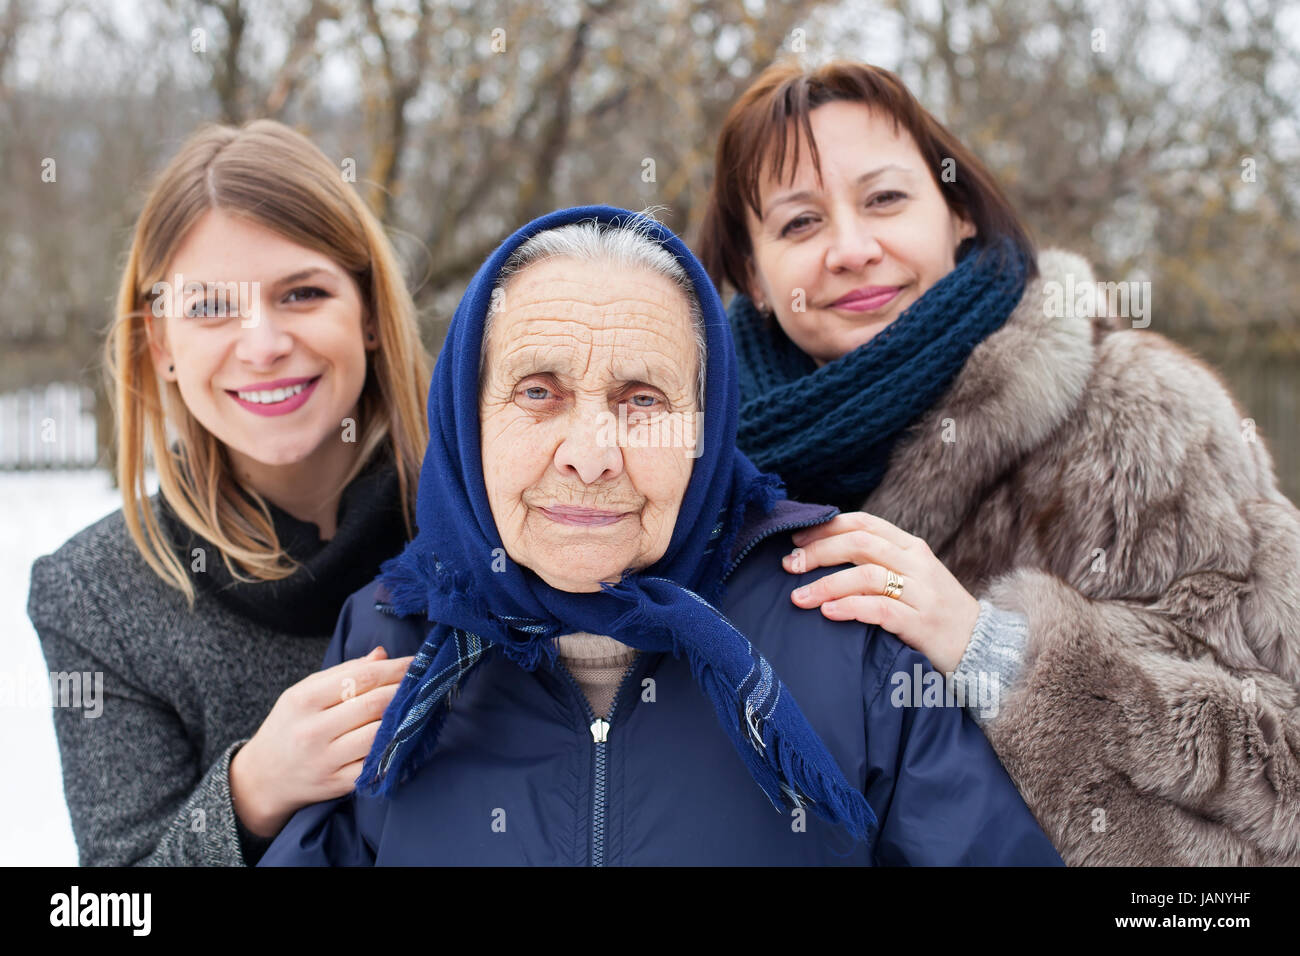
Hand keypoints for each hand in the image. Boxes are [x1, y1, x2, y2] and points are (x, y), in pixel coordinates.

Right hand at [230, 645, 413, 837]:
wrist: (263, 778)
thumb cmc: (289, 726)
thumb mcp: (304, 693)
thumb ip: (343, 673)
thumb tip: (382, 655)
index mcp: (304, 700)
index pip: (360, 678)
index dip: (394, 668)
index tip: (417, 662)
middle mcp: (313, 731)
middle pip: (373, 705)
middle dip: (404, 691)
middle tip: (425, 682)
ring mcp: (326, 760)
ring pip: (377, 735)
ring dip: (404, 719)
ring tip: (420, 706)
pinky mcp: (338, 784)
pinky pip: (375, 764)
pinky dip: (394, 749)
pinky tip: (406, 735)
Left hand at [782, 511, 979, 673]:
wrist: (980, 646)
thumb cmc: (933, 611)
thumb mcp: (910, 577)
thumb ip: (877, 562)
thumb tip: (823, 552)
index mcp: (911, 547)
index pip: (863, 522)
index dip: (826, 527)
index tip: (795, 540)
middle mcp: (917, 564)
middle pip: (859, 544)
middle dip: (818, 552)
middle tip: (789, 566)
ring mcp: (922, 593)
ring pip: (866, 575)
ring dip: (826, 584)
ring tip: (798, 597)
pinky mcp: (922, 624)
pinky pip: (880, 609)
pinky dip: (850, 608)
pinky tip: (827, 613)